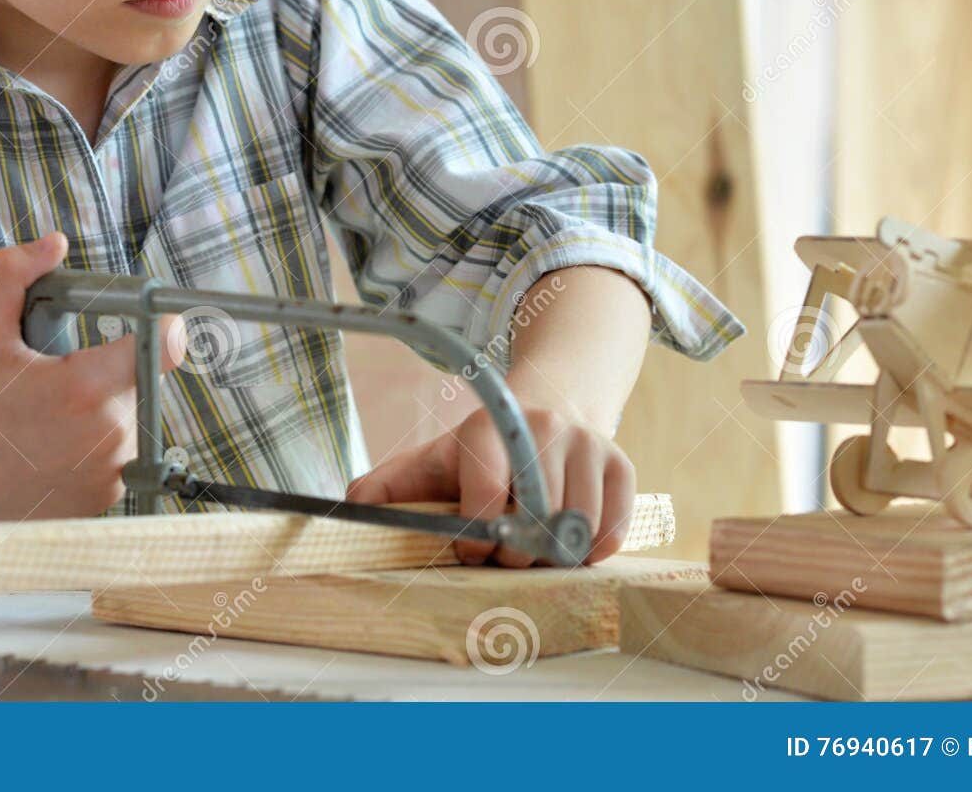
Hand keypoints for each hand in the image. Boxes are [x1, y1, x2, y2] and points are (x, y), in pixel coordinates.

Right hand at [0, 232, 186, 521]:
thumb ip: (14, 273)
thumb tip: (55, 243)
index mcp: (86, 388)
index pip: (164, 345)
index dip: (161, 326)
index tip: (153, 321)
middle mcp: (109, 435)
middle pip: (138, 380)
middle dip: (107, 371)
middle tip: (54, 379)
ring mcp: (110, 473)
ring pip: (129, 418)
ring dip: (101, 410)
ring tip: (47, 418)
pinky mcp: (105, 502)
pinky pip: (119, 457)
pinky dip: (94, 447)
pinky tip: (50, 449)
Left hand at [344, 406, 635, 566]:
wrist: (543, 417)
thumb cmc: (478, 456)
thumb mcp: (429, 464)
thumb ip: (387, 488)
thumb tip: (350, 508)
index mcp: (488, 428)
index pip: (485, 492)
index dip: (476, 536)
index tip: (471, 550)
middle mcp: (543, 427)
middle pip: (534, 519)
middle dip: (516, 552)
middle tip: (505, 553)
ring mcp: (587, 442)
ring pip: (577, 528)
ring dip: (555, 554)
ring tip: (536, 546)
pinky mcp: (622, 464)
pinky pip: (614, 530)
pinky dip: (593, 552)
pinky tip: (571, 543)